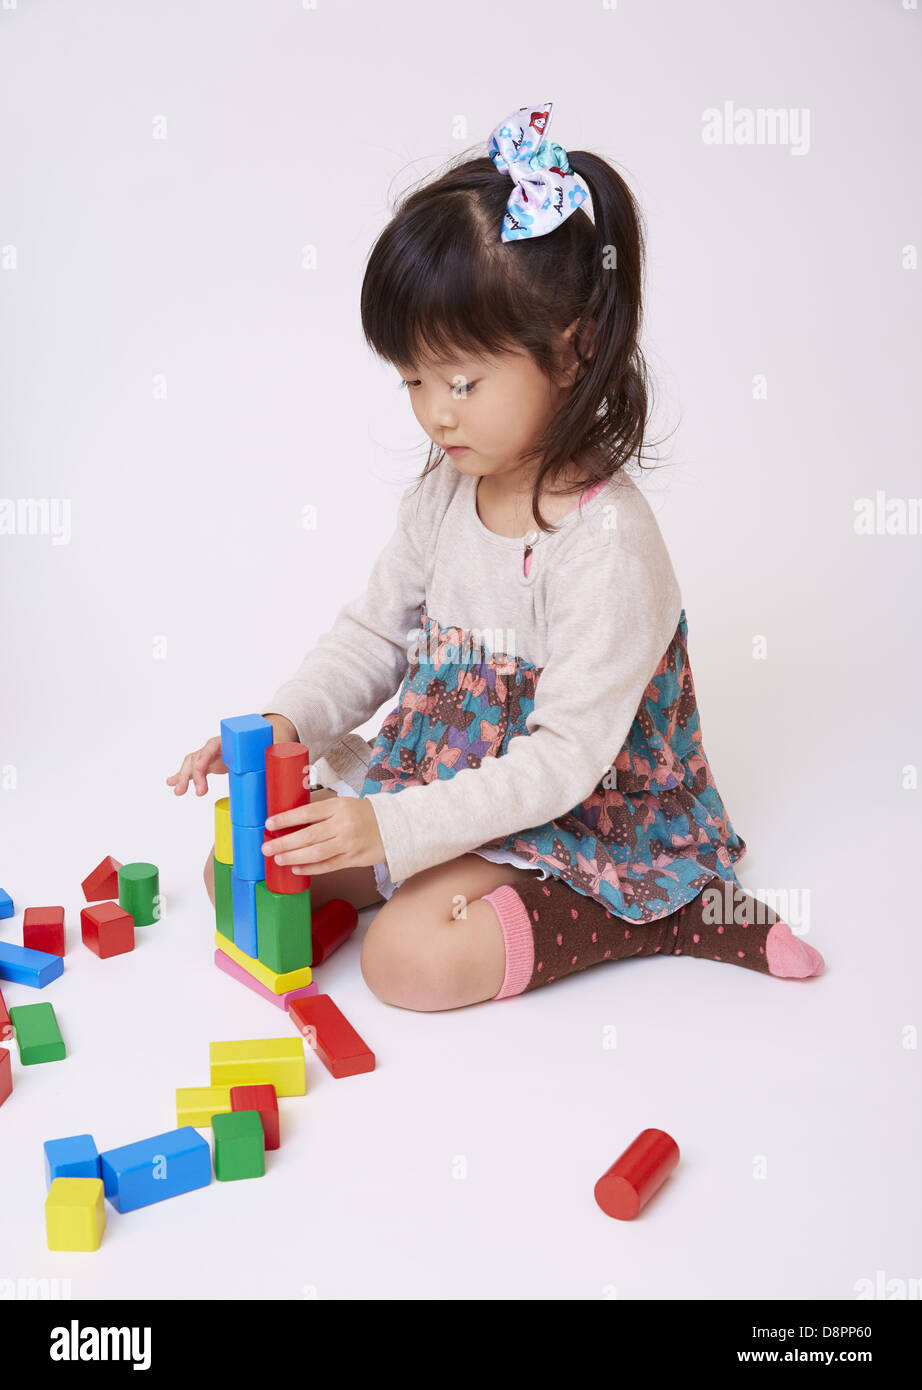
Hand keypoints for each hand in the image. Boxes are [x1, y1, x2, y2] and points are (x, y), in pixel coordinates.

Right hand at [167, 715, 297, 796]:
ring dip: (183, 776)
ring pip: (193, 762)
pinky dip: (182, 776)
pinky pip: (194, 768)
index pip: (214, 745)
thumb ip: (281, 757)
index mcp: (233, 740)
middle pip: (199, 755)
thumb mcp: (277, 748)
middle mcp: (220, 745)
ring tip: (178, 792)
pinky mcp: (213, 762)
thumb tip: (297, 773)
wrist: (270, 736)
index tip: (201, 769)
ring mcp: (214, 753)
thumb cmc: (273, 742)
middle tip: (193, 792)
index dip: (205, 757)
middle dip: (191, 773)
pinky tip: (172, 785)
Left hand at [264, 797, 384, 874]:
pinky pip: (328, 866)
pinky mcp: (354, 859)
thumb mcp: (344, 805)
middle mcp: (343, 825)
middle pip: (308, 835)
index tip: (269, 824)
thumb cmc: (365, 814)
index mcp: (339, 807)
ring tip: (278, 859)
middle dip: (284, 842)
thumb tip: (291, 822)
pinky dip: (311, 868)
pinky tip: (297, 868)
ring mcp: (349, 844)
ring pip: (316, 853)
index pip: (307, 812)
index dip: (286, 819)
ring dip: (294, 857)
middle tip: (266, 848)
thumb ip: (322, 813)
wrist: (395, 827)